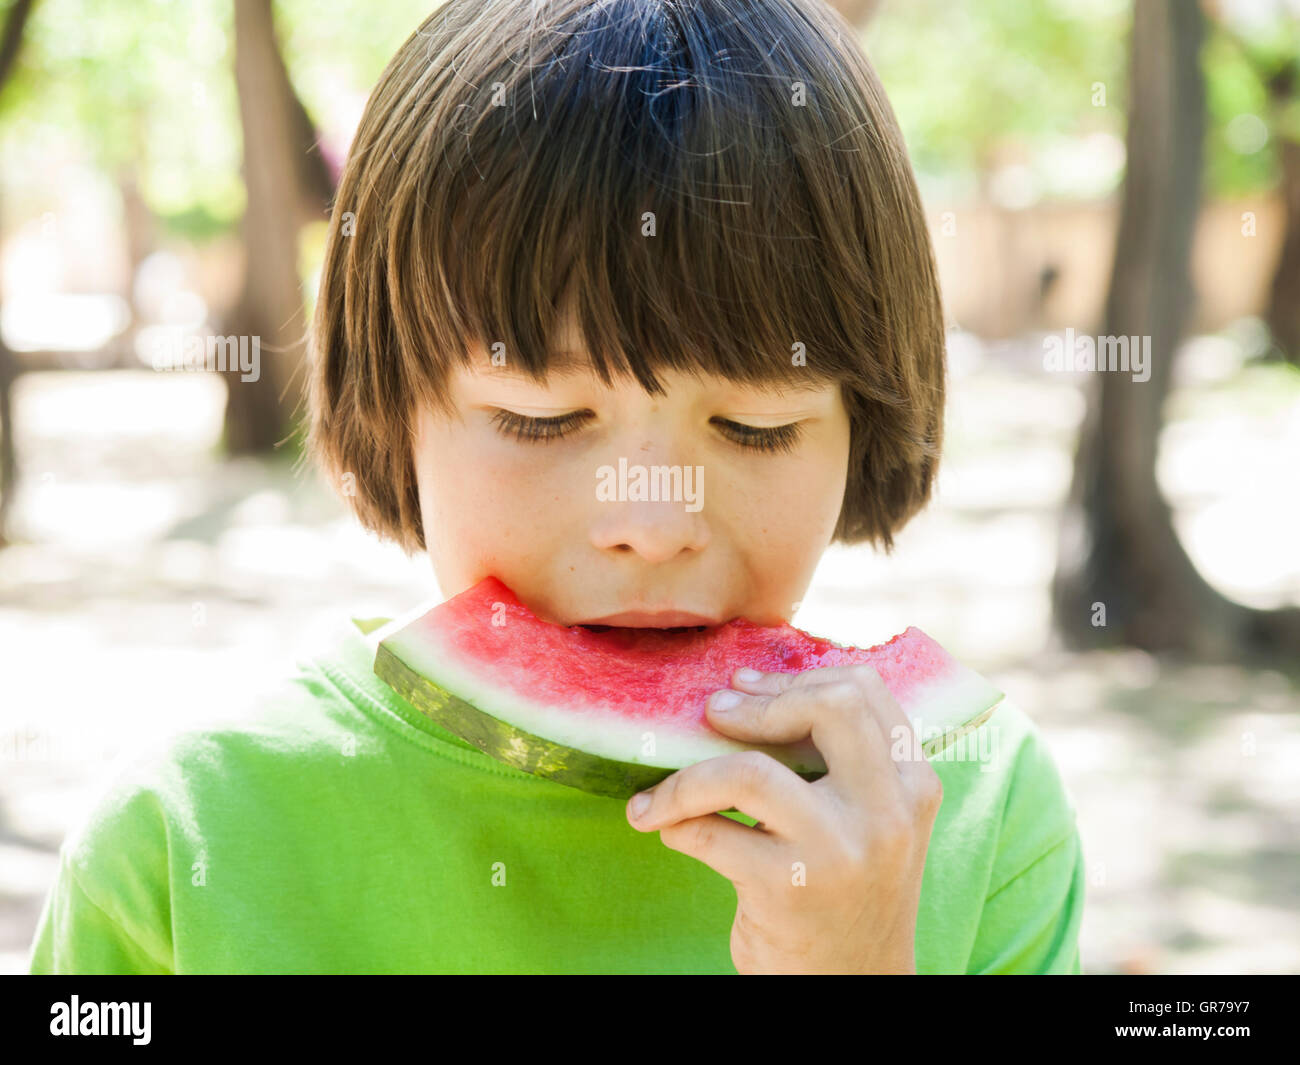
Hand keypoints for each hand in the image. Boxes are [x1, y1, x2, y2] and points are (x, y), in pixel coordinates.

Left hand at [625, 664, 942, 973]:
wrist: (853, 985)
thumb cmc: (845, 890)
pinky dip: (674, 823)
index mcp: (912, 782)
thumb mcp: (870, 819)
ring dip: (686, 778)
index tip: (745, 686)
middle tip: (711, 713)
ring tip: (659, 796)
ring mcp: (840, 849)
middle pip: (829, 707)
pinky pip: (710, 833)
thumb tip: (748, 687)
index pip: (863, 691)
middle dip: (756, 703)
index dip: (795, 678)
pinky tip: (668, 830)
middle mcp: (888, 811)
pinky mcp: (791, 889)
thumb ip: (841, 760)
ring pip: (748, 772)